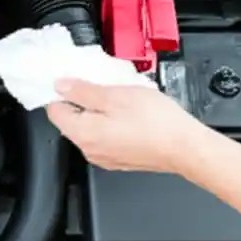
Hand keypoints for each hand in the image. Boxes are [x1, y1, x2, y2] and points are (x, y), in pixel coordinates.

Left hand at [46, 79, 219, 173]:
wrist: (186, 148)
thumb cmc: (156, 123)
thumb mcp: (115, 95)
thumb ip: (83, 90)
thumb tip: (61, 86)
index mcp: (83, 134)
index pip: (54, 111)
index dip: (62, 92)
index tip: (73, 80)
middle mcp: (90, 150)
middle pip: (72, 120)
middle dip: (82, 101)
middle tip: (103, 86)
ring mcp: (105, 157)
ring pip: (90, 128)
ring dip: (99, 111)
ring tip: (120, 98)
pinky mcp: (120, 159)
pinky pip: (106, 137)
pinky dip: (111, 124)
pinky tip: (129, 114)